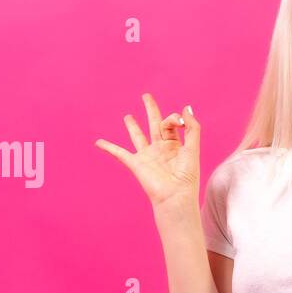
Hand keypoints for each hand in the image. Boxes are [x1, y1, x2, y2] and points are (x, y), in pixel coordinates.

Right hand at [95, 93, 200, 208]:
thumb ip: (192, 128)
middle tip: (146, 96)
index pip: (170, 123)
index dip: (172, 118)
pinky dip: (108, 147)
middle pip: (154, 124)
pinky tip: (99, 142)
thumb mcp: (193, 148)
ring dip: (132, 126)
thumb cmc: (187, 176)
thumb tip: (186, 108)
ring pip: (138, 136)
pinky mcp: (136, 164)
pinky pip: (119, 153)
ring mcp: (147, 156)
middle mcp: (160, 149)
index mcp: (175, 145)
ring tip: (128, 117)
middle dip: (151, 110)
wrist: (175, 196)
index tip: (177, 121)